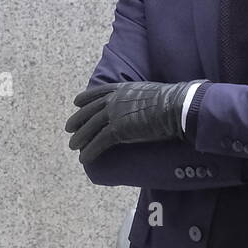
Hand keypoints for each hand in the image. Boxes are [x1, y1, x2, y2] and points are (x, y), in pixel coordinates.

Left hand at [66, 80, 195, 165]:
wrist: (177, 107)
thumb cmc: (174, 100)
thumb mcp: (153, 93)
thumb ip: (144, 98)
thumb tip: (151, 104)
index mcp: (123, 89)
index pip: (97, 93)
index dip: (85, 99)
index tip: (77, 103)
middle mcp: (114, 100)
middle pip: (89, 111)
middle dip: (77, 120)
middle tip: (69, 128)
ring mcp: (114, 114)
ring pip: (90, 128)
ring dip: (80, 138)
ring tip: (73, 146)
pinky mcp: (118, 130)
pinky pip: (98, 142)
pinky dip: (89, 151)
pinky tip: (84, 159)